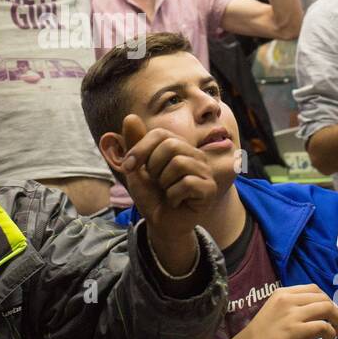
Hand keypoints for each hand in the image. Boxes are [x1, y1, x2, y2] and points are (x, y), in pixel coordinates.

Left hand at [119, 114, 217, 267]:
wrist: (160, 223)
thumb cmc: (151, 195)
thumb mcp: (137, 168)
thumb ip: (135, 142)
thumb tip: (130, 115)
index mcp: (179, 146)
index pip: (160, 134)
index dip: (140, 149)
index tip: (128, 167)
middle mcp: (195, 155)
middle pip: (170, 146)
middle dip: (154, 167)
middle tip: (156, 182)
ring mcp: (205, 171)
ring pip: (179, 164)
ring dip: (164, 182)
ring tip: (167, 191)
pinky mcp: (209, 189)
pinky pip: (188, 183)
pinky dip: (174, 195)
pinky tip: (176, 201)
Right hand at [206, 285, 337, 338]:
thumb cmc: (260, 337)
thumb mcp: (275, 313)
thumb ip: (292, 309)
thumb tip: (317, 314)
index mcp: (282, 293)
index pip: (313, 289)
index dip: (327, 301)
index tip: (330, 314)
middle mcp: (287, 299)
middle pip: (323, 298)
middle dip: (336, 312)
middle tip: (337, 326)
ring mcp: (291, 315)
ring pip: (327, 309)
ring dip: (337, 321)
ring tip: (336, 333)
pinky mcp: (295, 331)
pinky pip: (323, 326)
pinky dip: (331, 333)